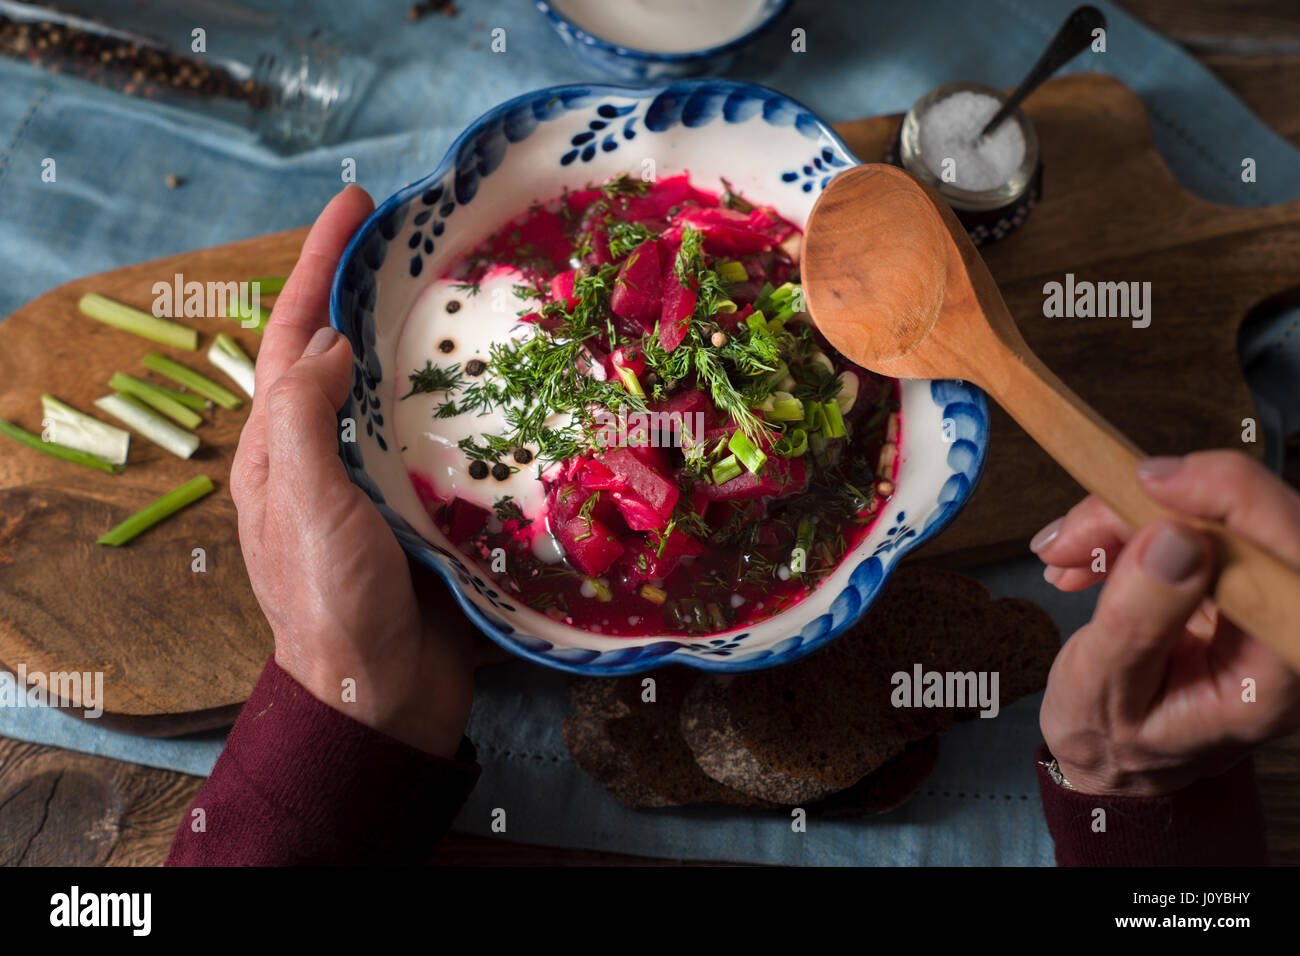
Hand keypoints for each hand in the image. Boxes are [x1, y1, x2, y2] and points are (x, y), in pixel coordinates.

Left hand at [230, 185, 474, 757]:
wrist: (380, 693)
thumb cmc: (330, 602)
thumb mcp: (301, 503)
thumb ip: (307, 419)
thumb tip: (330, 341)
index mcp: (280, 448)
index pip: (294, 335)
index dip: (318, 265)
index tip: (353, 206)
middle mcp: (326, 454)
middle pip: (347, 351)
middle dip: (374, 289)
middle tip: (420, 238)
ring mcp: (377, 481)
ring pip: (399, 391)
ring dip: (426, 340)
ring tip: (467, 294)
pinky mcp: (426, 507)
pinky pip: (443, 438)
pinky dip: (467, 403)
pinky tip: (502, 383)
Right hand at [1032, 451, 1299, 794]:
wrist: (1121, 757)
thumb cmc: (1118, 738)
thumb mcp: (1106, 690)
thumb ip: (1139, 620)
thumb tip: (1174, 539)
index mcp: (1279, 672)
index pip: (1291, 558)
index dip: (1232, 499)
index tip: (1152, 481)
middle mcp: (1287, 630)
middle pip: (1251, 522)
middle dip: (1153, 507)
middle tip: (1078, 532)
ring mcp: (1267, 600)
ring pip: (1217, 512)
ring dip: (1130, 516)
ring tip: (1068, 552)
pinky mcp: (1238, 576)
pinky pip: (1194, 520)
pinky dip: (1131, 524)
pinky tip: (1088, 554)